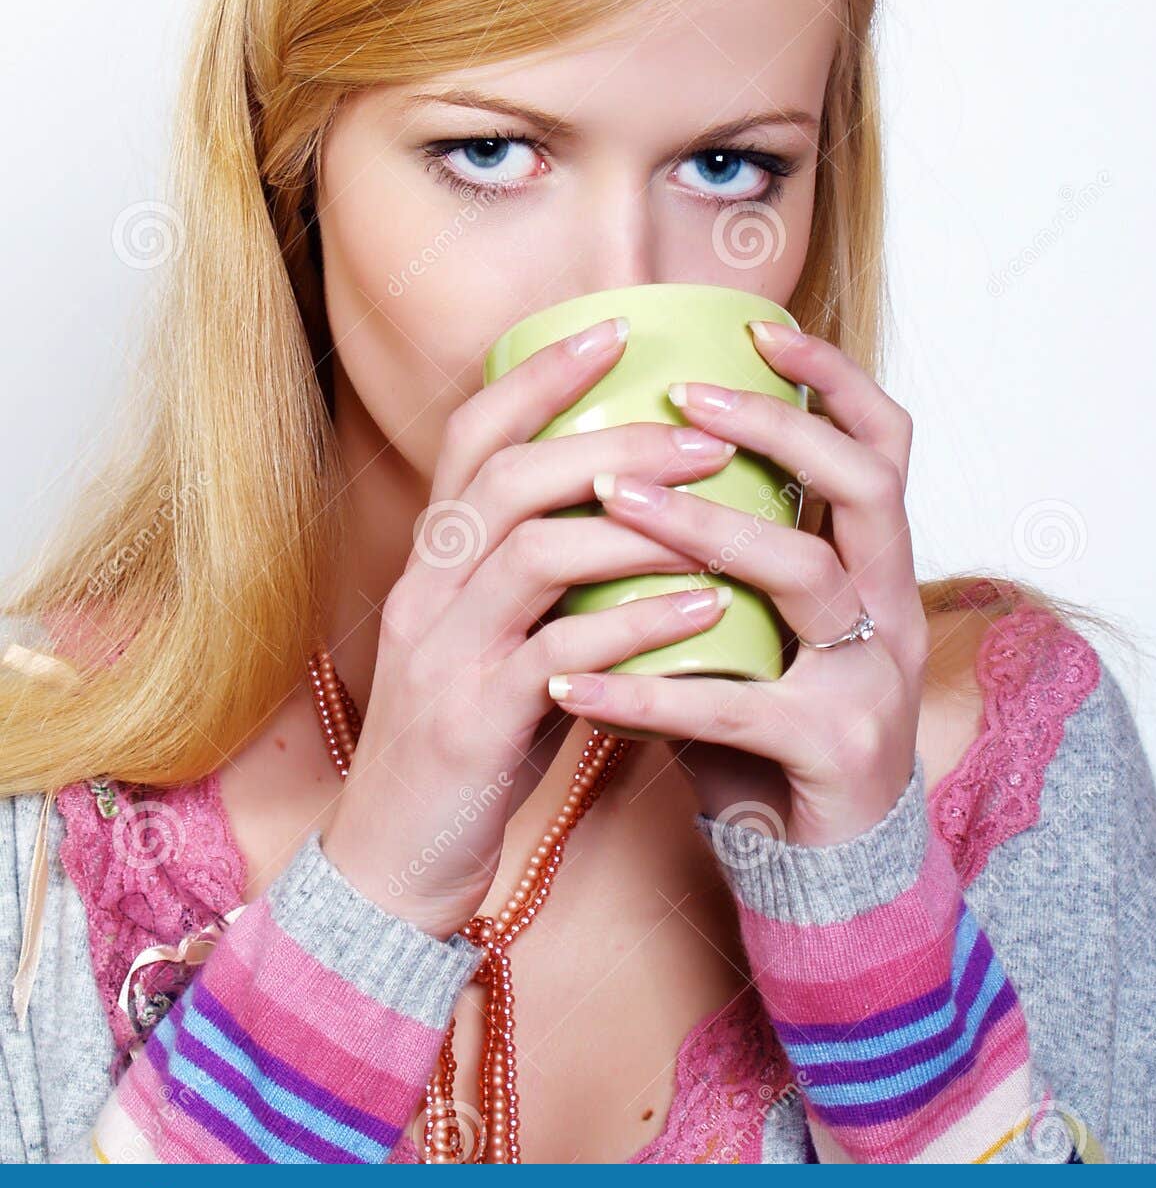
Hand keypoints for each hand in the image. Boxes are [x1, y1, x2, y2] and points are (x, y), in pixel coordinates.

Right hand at [322, 313, 742, 938]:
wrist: (398, 857)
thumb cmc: (469, 736)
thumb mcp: (499, 636)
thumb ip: (551, 575)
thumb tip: (650, 512)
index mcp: (434, 556)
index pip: (476, 432)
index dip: (543, 373)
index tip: (621, 329)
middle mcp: (427, 587)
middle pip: (514, 475)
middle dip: (616, 442)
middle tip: (709, 435)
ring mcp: (443, 651)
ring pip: (535, 550)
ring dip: (640, 527)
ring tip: (725, 518)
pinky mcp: (473, 720)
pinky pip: (564, 653)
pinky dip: (640, 626)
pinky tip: (708, 614)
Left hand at [542, 321, 931, 847]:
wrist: (825, 870)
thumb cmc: (771, 731)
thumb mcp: (756, 631)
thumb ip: (718, 561)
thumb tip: (615, 470)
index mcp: (876, 569)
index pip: (885, 446)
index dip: (835, 380)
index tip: (758, 329)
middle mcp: (892, 609)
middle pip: (862, 485)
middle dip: (773, 431)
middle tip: (679, 402)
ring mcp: (872, 679)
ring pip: (802, 574)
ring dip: (702, 529)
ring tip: (609, 502)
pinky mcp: (835, 750)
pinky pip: (735, 704)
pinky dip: (646, 689)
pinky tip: (571, 683)